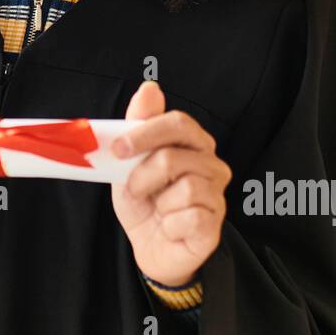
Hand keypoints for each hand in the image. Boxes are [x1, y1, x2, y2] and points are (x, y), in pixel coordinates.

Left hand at [110, 81, 230, 287]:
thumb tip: (149, 87)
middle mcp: (211, 164)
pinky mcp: (215, 223)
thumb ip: (138, 126)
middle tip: (132, 187)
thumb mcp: (130, 162)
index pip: (178, 122)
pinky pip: (189, 217)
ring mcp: (217, 194)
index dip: (146, 132)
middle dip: (142, 174)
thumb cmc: (145, 200)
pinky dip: (169, 224)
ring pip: (184, 187)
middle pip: (174, 156)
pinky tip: (169, 226)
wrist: (151, 247)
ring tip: (157, 208)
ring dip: (157, 202)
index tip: (118, 148)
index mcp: (193, 142)